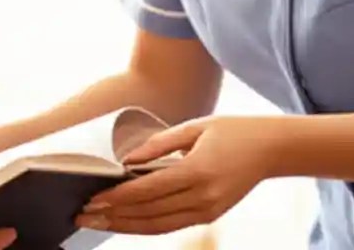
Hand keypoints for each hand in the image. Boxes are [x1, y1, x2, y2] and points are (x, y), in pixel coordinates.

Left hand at [74, 115, 285, 234]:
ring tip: (96, 223)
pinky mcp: (210, 215)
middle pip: (148, 212)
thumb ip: (158, 144)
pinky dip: (145, 226)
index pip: (147, 190)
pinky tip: (125, 222)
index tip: (92, 199)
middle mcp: (203, 196)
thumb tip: (125, 160)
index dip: (117, 197)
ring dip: (124, 226)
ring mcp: (208, 210)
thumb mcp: (194, 127)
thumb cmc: (232, 131)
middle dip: (112, 216)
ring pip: (157, 225)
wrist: (272, 149)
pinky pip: (171, 225)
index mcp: (198, 171)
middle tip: (81, 216)